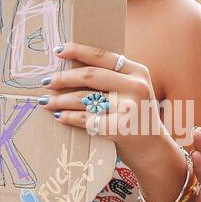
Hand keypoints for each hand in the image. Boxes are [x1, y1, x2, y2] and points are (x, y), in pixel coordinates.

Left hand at [38, 42, 162, 164]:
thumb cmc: (136, 118)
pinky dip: (69, 117)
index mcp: (138, 72)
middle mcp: (136, 87)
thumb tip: (72, 66)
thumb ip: (113, 78)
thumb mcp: (133, 91)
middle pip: (90, 76)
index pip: (103, 56)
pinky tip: (58, 116)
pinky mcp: (120, 128)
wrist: (154, 150)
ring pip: (85, 98)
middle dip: (63, 78)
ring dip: (60, 99)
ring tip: (46, 101)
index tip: (58, 50)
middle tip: (46, 81)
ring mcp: (129, 108)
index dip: (78, 51)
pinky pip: (86, 119)